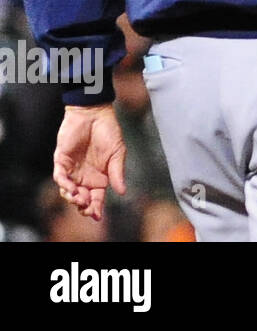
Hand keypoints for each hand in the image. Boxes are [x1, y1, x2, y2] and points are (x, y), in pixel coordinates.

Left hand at [52, 104, 126, 220]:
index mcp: (100, 177)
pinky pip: (60, 177)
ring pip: (68, 191)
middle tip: (87, 209)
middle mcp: (85, 176)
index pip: (97, 198)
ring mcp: (72, 170)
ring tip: (80, 198)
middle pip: (81, 198)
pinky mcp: (61, 161)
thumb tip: (123, 192)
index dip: (96, 208)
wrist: (94, 114)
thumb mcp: (118, 153)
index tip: (97, 216)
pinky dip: (64, 185)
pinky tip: (72, 188)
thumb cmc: (108, 131)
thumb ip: (118, 172)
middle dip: (83, 207)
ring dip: (73, 198)